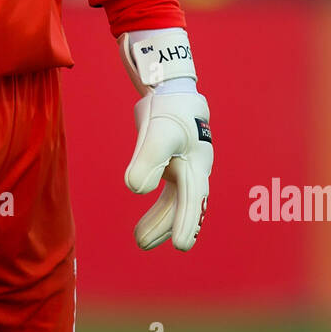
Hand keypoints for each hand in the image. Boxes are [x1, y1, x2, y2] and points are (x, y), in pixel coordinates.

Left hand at [118, 28, 212, 251]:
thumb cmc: (167, 107)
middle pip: (184, 204)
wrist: (167, 86)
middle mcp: (193, 168)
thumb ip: (146, 160)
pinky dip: (157, 209)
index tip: (181, 245)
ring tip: (140, 240)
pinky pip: (167, 193)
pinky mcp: (170, 163)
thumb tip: (135, 190)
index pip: (192, 198)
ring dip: (159, 221)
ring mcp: (183, 167)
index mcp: (196, 163)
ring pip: (173, 202)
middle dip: (170, 225)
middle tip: (150, 244)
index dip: (186, 222)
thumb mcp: (156, 132)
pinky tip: (145, 224)